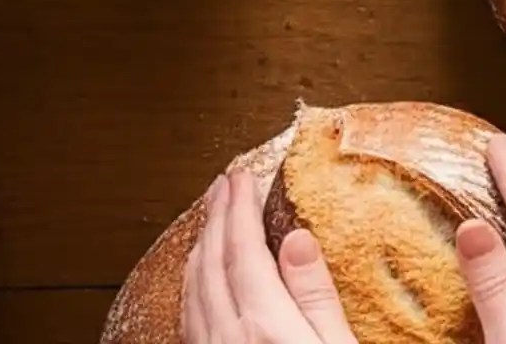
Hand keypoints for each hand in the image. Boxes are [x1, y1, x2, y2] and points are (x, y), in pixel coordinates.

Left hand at [182, 171, 357, 343]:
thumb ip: (317, 297)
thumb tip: (299, 239)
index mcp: (265, 323)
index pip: (244, 248)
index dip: (241, 206)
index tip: (242, 178)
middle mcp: (226, 334)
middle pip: (213, 260)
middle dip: (217, 216)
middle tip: (222, 186)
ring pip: (194, 284)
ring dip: (202, 244)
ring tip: (211, 218)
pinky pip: (189, 311)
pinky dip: (193, 281)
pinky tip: (200, 275)